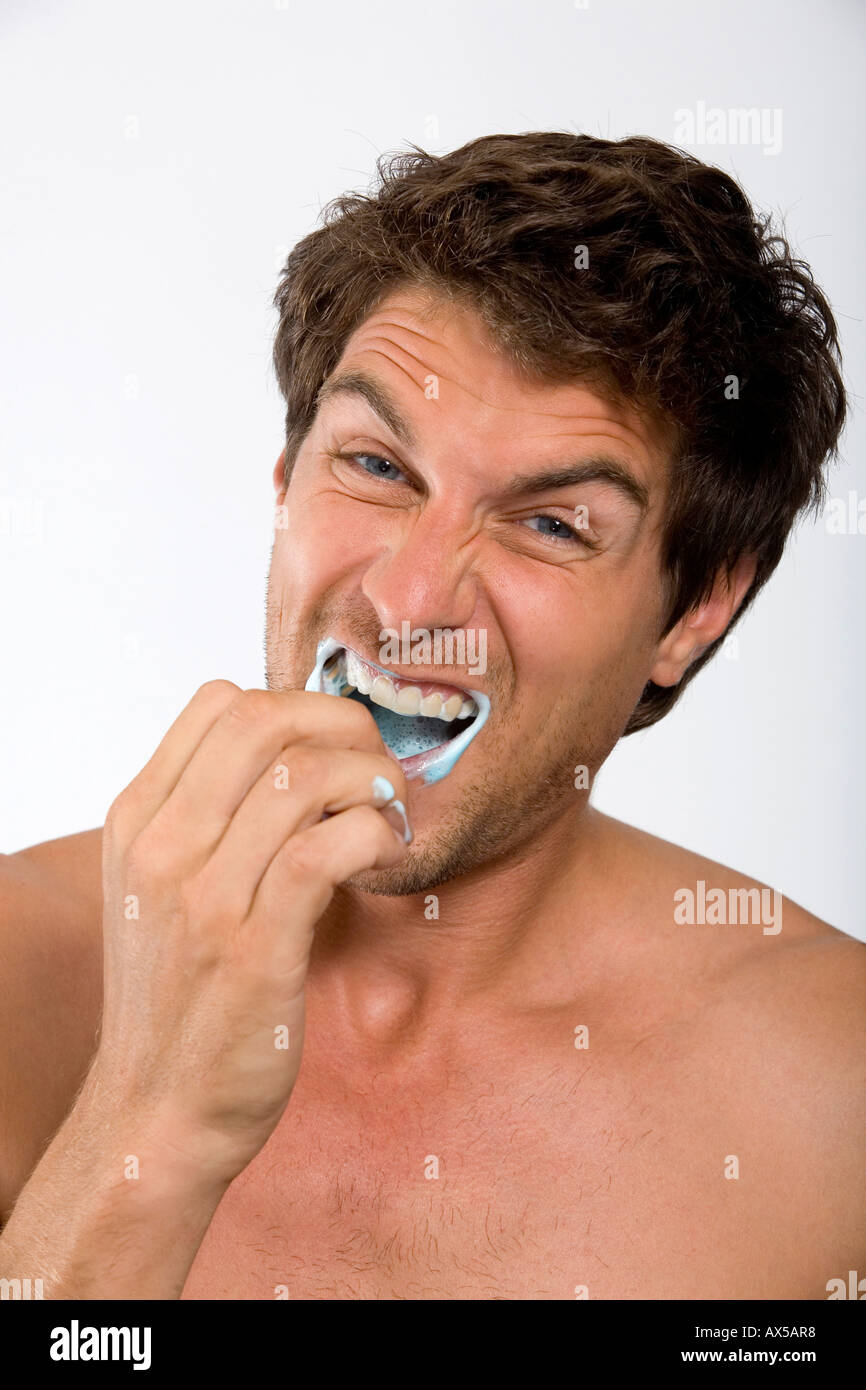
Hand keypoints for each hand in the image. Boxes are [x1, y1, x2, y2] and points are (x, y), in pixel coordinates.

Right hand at [93, 680, 409, 1184]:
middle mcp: (162, 846)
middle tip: (377, 772)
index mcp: (137, 820)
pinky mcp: (255, 947)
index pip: (220, 703)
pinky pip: (328, 847)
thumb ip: (207, 820)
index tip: (333, 748)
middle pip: (265, 720)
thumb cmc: (179, 996)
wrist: (157, 1112)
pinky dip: (374, 834)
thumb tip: (298, 755)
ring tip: (387, 818)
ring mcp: (204, 896)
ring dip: (371, 781)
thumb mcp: (161, 891)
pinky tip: (384, 857)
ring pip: (304, 775)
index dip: (297, 707)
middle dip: (344, 727)